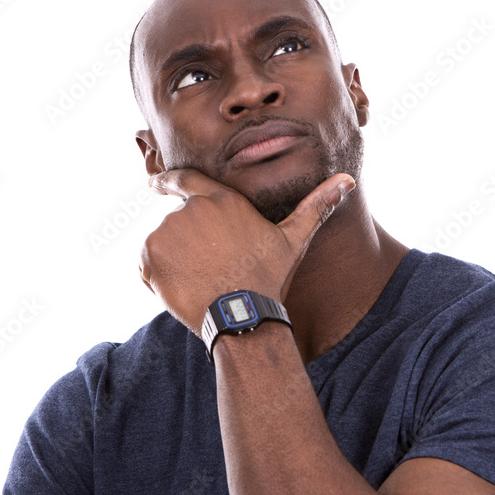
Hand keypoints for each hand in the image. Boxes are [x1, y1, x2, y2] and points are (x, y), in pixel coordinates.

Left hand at [139, 168, 354, 334]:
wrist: (242, 314)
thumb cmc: (268, 277)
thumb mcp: (294, 240)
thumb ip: (315, 206)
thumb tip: (347, 181)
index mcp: (221, 199)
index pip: (185, 180)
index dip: (167, 181)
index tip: (154, 183)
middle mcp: (190, 209)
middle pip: (178, 223)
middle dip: (187, 245)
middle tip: (207, 272)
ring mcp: (167, 231)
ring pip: (162, 245)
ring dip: (173, 262)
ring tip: (201, 283)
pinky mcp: (150, 255)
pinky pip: (147, 266)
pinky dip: (158, 279)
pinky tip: (184, 291)